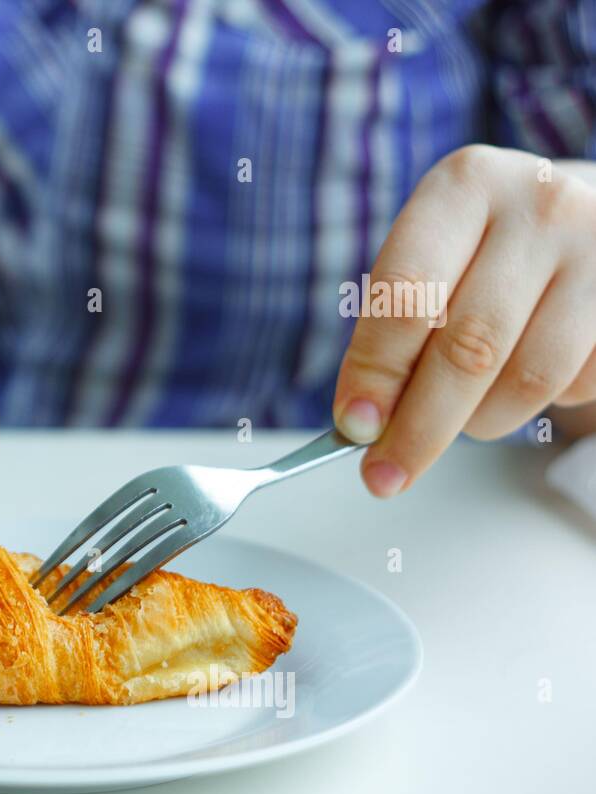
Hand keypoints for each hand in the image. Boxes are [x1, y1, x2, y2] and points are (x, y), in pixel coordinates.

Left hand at [333, 145, 595, 496]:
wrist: (586, 216)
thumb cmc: (485, 250)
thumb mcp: (431, 258)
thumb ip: (395, 328)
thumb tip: (364, 421)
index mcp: (464, 186)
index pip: (408, 293)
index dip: (376, 370)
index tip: (354, 426)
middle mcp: (539, 205)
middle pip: (468, 347)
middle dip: (418, 426)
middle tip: (385, 474)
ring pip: (527, 377)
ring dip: (480, 421)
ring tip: (463, 416)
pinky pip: (574, 384)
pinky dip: (538, 405)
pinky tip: (523, 377)